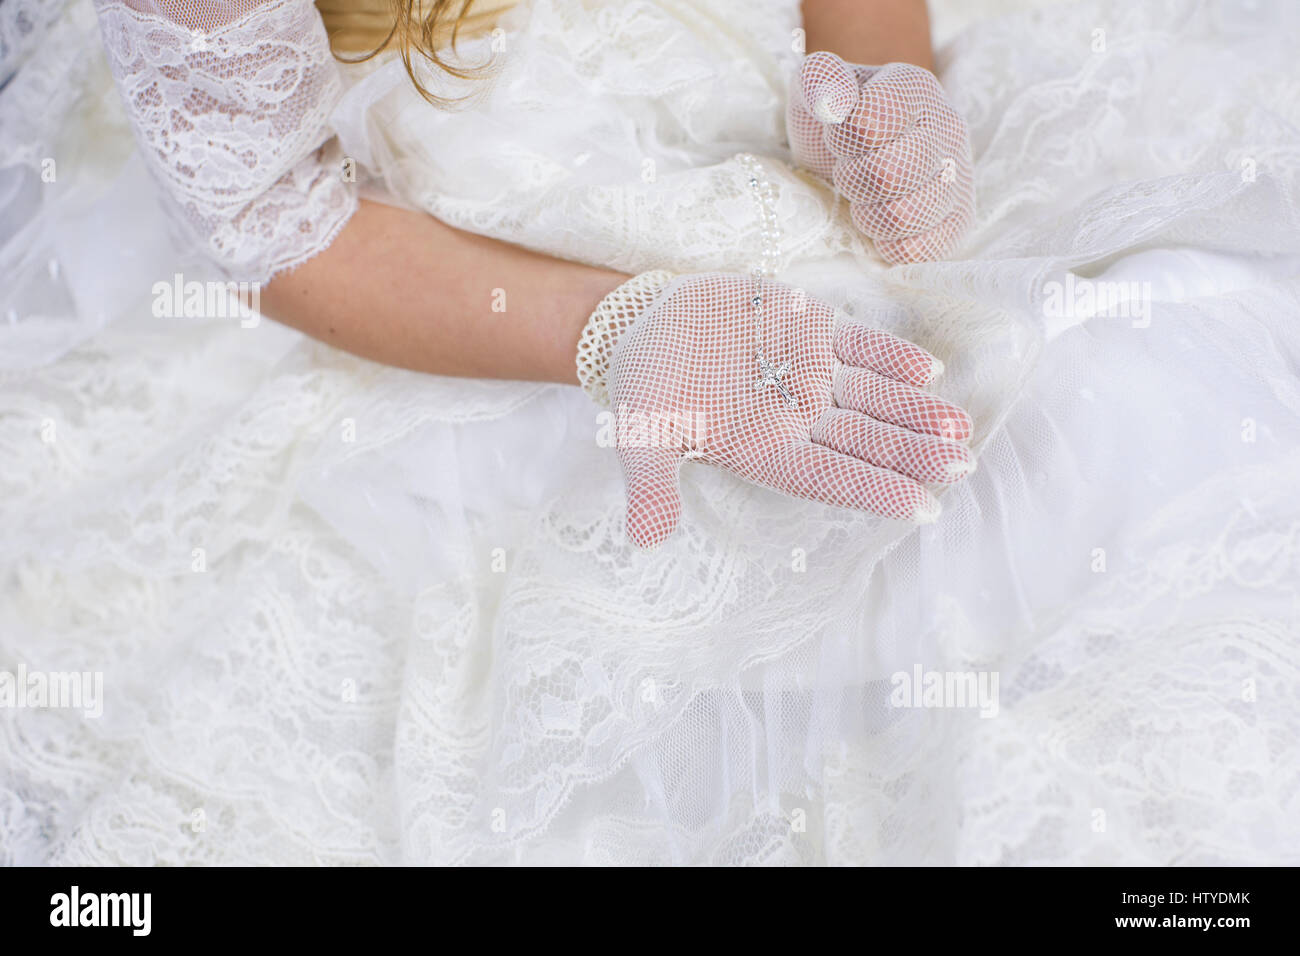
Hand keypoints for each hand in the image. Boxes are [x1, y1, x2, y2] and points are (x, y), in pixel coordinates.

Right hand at [607, 273, 974, 547]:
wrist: (645, 325)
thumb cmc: (646, 389)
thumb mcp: (641, 435)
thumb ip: (650, 484)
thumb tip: (644, 540)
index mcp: (765, 450)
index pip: (830, 477)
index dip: (876, 491)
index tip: (924, 509)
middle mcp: (798, 418)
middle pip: (866, 442)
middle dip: (915, 454)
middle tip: (964, 466)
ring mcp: (811, 373)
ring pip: (875, 397)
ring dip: (917, 411)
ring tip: (959, 427)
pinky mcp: (812, 327)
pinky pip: (861, 345)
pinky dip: (891, 355)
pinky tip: (927, 369)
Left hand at [787, 51, 974, 263]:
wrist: (857, 155)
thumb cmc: (837, 122)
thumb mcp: (815, 89)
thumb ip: (819, 79)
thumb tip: (834, 101)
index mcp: (915, 87)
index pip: (870, 121)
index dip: (842, 137)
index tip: (841, 134)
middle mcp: (948, 127)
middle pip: (887, 174)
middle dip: (852, 178)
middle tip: (850, 171)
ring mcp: (959, 176)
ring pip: (904, 214)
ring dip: (869, 212)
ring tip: (868, 197)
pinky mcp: (957, 222)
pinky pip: (919, 248)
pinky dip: (889, 243)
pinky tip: (883, 225)